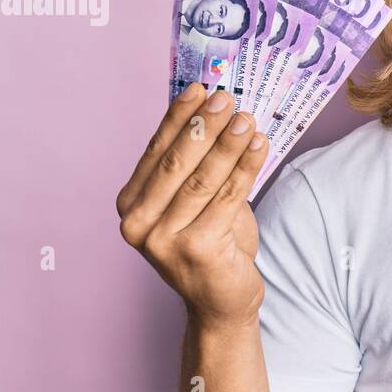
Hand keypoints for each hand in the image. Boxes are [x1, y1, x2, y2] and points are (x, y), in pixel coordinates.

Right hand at [116, 83, 270, 327]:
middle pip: (175, 163)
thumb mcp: (196, 201)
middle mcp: (138, 224)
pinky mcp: (196, 250)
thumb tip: (211, 108)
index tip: (199, 88)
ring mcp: (163, 240)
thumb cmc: (212, 245)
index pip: (155, 151)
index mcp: (131, 206)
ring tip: (247, 118)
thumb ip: (194, 164)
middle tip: (226, 98)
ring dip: (228, 144)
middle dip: (203, 126)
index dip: (177, 117)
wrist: (222, 303)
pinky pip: (227, 198)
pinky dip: (246, 167)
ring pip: (202, 179)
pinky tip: (260, 146)